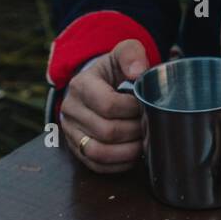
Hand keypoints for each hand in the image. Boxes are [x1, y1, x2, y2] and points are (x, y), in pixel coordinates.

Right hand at [59, 39, 148, 173]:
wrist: (95, 86)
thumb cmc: (113, 72)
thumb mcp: (122, 54)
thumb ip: (131, 54)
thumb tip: (138, 72)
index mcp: (81, 85)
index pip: (108, 105)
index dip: (132, 110)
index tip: (146, 107)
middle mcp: (70, 110)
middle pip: (106, 131)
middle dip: (134, 132)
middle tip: (150, 127)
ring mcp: (70, 132)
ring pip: (98, 153)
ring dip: (127, 152)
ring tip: (143, 143)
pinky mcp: (76, 149)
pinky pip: (96, 165)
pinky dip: (119, 164)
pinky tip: (133, 154)